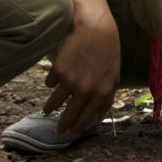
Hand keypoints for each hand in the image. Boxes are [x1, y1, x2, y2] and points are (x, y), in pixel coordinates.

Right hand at [42, 7, 120, 134]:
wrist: (96, 29)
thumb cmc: (108, 52)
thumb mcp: (114, 76)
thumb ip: (107, 97)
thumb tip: (99, 116)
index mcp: (101, 93)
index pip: (86, 118)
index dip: (78, 127)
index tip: (72, 131)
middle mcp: (85, 90)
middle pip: (69, 115)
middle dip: (62, 125)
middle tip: (58, 130)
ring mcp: (70, 80)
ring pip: (54, 102)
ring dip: (50, 108)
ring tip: (47, 110)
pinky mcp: (58, 70)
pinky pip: (50, 83)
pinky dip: (51, 83)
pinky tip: (54, 80)